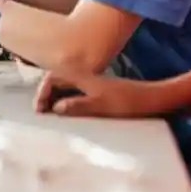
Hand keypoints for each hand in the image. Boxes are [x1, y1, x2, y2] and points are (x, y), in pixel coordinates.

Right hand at [34, 70, 155, 117]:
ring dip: (55, 98)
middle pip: (56, 80)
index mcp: (81, 75)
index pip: (52, 78)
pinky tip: (69, 113)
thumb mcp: (101, 106)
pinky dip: (66, 100)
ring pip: (65, 87)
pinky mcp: (98, 90)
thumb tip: (55, 108)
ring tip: (51, 115)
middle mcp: (84, 76)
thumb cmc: (127, 103)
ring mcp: (91, 83)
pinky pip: (75, 92)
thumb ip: (77, 106)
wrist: (151, 101)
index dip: (42, 93)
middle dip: (46, 95)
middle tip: (41, 114)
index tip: (39, 110)